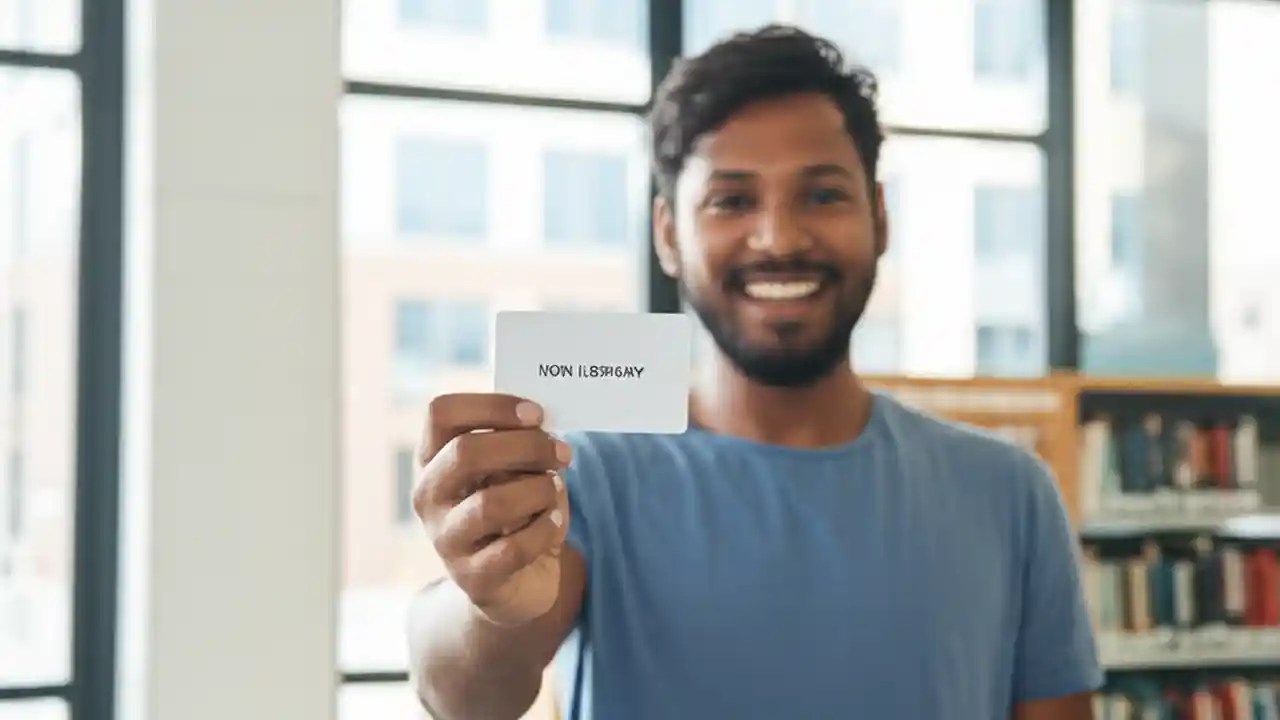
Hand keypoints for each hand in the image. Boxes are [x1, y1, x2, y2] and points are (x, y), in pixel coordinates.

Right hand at [413, 393, 571, 626]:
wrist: (518, 581)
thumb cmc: (518, 507)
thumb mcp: (513, 468)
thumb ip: (518, 443)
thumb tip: (541, 427)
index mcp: (434, 458)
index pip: (441, 412)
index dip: (491, 406)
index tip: (536, 413)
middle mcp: (429, 496)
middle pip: (466, 452)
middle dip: (526, 446)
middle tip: (562, 452)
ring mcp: (445, 540)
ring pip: (490, 504)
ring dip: (537, 491)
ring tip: (555, 489)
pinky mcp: (472, 578)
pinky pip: (512, 549)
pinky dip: (543, 530)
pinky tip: (554, 524)